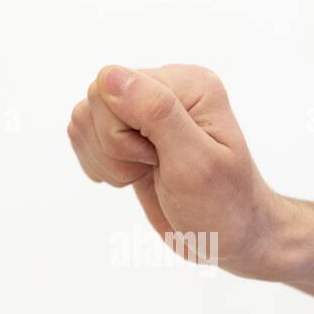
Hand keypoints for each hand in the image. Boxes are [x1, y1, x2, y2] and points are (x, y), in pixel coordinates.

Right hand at [66, 64, 292, 278]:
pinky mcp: (126, 133)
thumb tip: (109, 75)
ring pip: (84, 118)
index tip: (159, 160)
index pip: (113, 86)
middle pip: (96, 100)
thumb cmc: (223, 206)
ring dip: (107, 159)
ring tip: (144, 175)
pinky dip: (99, 164)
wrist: (230, 237)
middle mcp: (164, 88)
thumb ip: (156, 112)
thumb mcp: (195, 163)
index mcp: (188, 84)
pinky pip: (83, 134)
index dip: (123, 135)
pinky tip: (131, 177)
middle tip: (153, 169)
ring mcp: (143, 110)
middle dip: (114, 149)